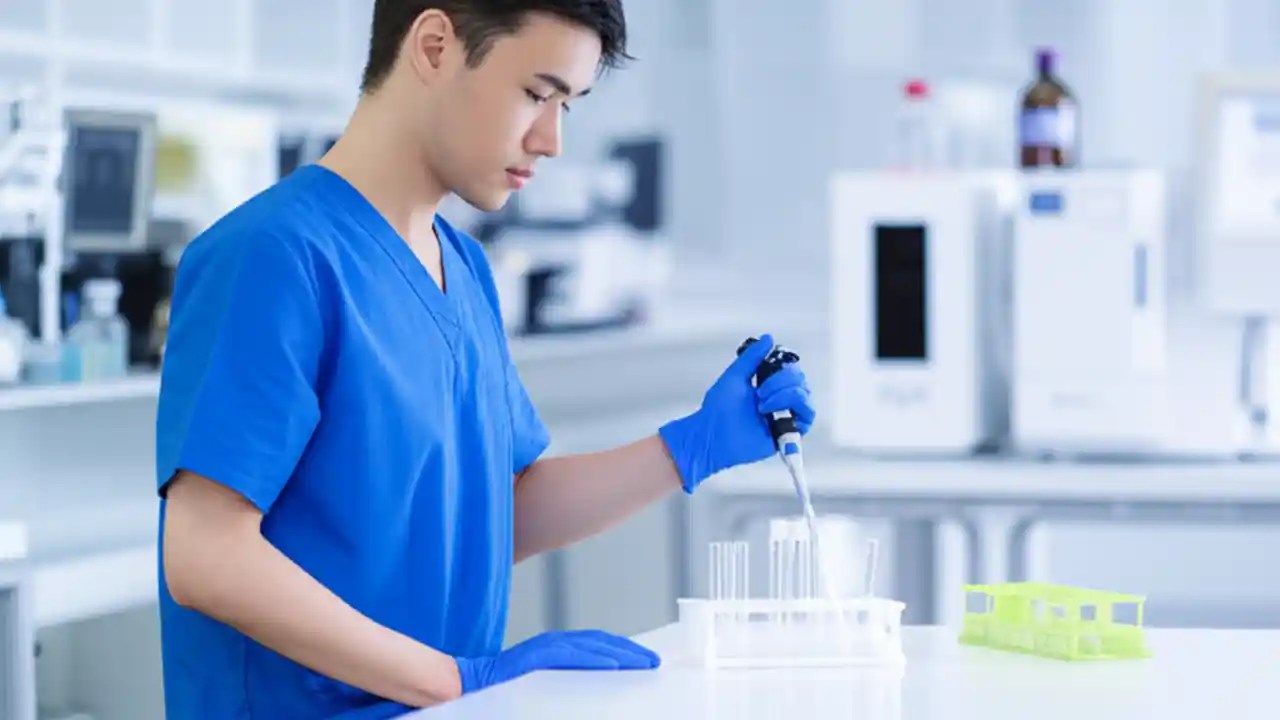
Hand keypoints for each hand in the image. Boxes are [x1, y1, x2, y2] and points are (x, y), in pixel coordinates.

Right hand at [454, 630, 660, 694]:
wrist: (469, 687)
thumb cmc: (508, 689)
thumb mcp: (546, 684)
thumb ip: (569, 681)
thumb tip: (600, 687)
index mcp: (558, 648)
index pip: (599, 644)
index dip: (625, 649)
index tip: (648, 660)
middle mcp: (555, 642)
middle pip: (601, 641)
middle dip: (630, 651)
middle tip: (655, 663)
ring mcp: (545, 647)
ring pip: (591, 647)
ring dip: (620, 654)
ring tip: (643, 664)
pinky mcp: (535, 657)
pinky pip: (570, 657)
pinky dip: (593, 658)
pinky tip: (612, 664)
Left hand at [659, 333, 815, 492]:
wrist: (713, 436)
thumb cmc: (718, 410)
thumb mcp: (735, 376)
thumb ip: (752, 357)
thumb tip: (769, 338)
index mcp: (768, 385)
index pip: (790, 369)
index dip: (782, 368)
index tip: (762, 375)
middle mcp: (779, 400)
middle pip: (800, 380)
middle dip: (780, 383)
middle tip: (759, 393)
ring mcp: (784, 416)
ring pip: (805, 397)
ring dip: (784, 396)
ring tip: (762, 407)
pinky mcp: (789, 434)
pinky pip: (807, 418)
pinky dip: (792, 412)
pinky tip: (771, 415)